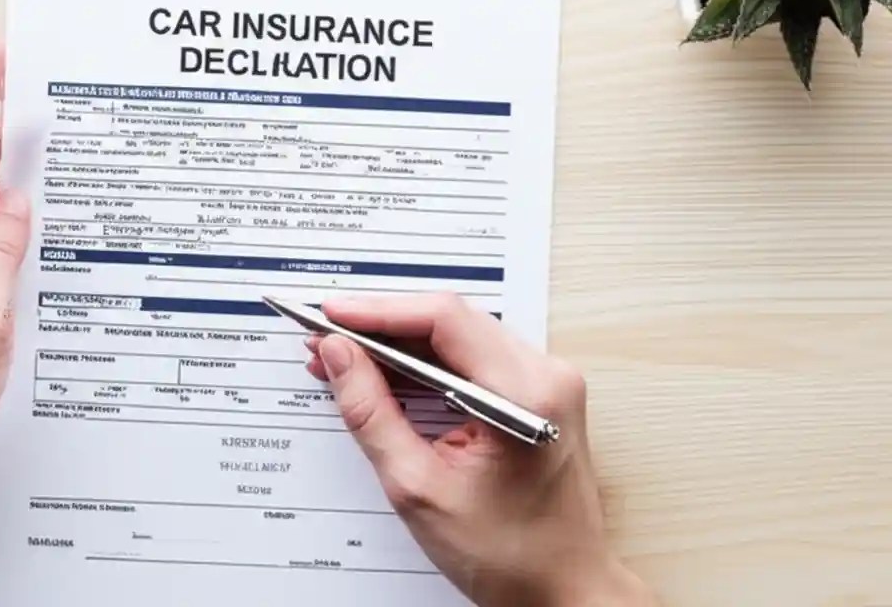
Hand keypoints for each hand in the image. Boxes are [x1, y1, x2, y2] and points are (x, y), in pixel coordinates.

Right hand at [305, 294, 654, 606]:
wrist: (564, 590)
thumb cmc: (512, 556)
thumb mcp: (419, 486)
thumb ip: (372, 413)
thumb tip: (340, 357)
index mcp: (527, 395)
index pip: (443, 321)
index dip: (379, 312)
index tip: (333, 316)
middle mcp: (546, 377)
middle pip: (450, 321)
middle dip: (381, 328)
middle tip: (327, 340)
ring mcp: (545, 383)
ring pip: (458, 337)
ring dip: (399, 345)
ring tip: (345, 358)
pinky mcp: (535, 395)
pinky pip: (471, 360)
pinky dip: (425, 365)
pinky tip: (386, 375)